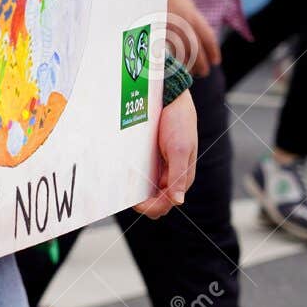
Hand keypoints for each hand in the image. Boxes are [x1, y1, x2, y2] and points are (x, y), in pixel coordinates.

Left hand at [134, 92, 196, 217]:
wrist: (171, 98)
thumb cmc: (179, 121)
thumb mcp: (180, 149)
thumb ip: (178, 176)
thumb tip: (178, 201)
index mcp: (183, 177)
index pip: (166, 204)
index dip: (151, 208)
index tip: (135, 203)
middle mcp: (172, 176)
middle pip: (157, 201)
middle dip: (144, 203)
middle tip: (127, 197)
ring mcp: (162, 168)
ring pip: (149, 191)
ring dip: (138, 193)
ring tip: (124, 189)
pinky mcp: (153, 159)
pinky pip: (143, 177)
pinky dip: (135, 181)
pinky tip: (126, 176)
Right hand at [166, 0, 219, 76]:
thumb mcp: (186, 5)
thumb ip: (194, 20)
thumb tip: (200, 36)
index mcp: (193, 17)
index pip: (208, 38)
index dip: (213, 52)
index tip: (216, 61)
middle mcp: (183, 25)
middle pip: (197, 50)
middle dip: (202, 64)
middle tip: (204, 72)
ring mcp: (169, 31)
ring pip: (183, 54)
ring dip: (188, 66)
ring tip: (191, 72)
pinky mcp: (157, 36)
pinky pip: (168, 52)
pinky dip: (175, 62)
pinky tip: (177, 66)